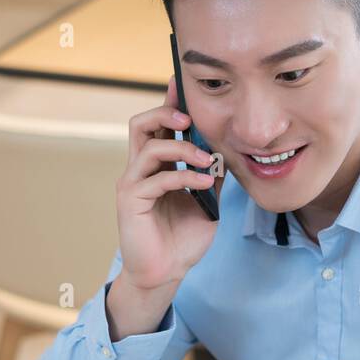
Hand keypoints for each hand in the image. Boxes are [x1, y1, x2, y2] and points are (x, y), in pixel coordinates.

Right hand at [115, 73, 221, 294]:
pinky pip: (157, 178)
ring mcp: (133, 184)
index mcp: (156, 166)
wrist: (166, 273)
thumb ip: (212, 175)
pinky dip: (185, 176)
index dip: (170, 103)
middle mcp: (140, 170)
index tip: (184, 85)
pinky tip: (205, 184)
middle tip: (191, 117)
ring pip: (150, 146)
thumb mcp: (207, 202)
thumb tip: (228, 150)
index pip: (159, 125)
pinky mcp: (131, 202)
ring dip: (184, 148)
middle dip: (166, 112)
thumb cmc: (182, 240)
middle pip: (141, 123)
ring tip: (209, 161)